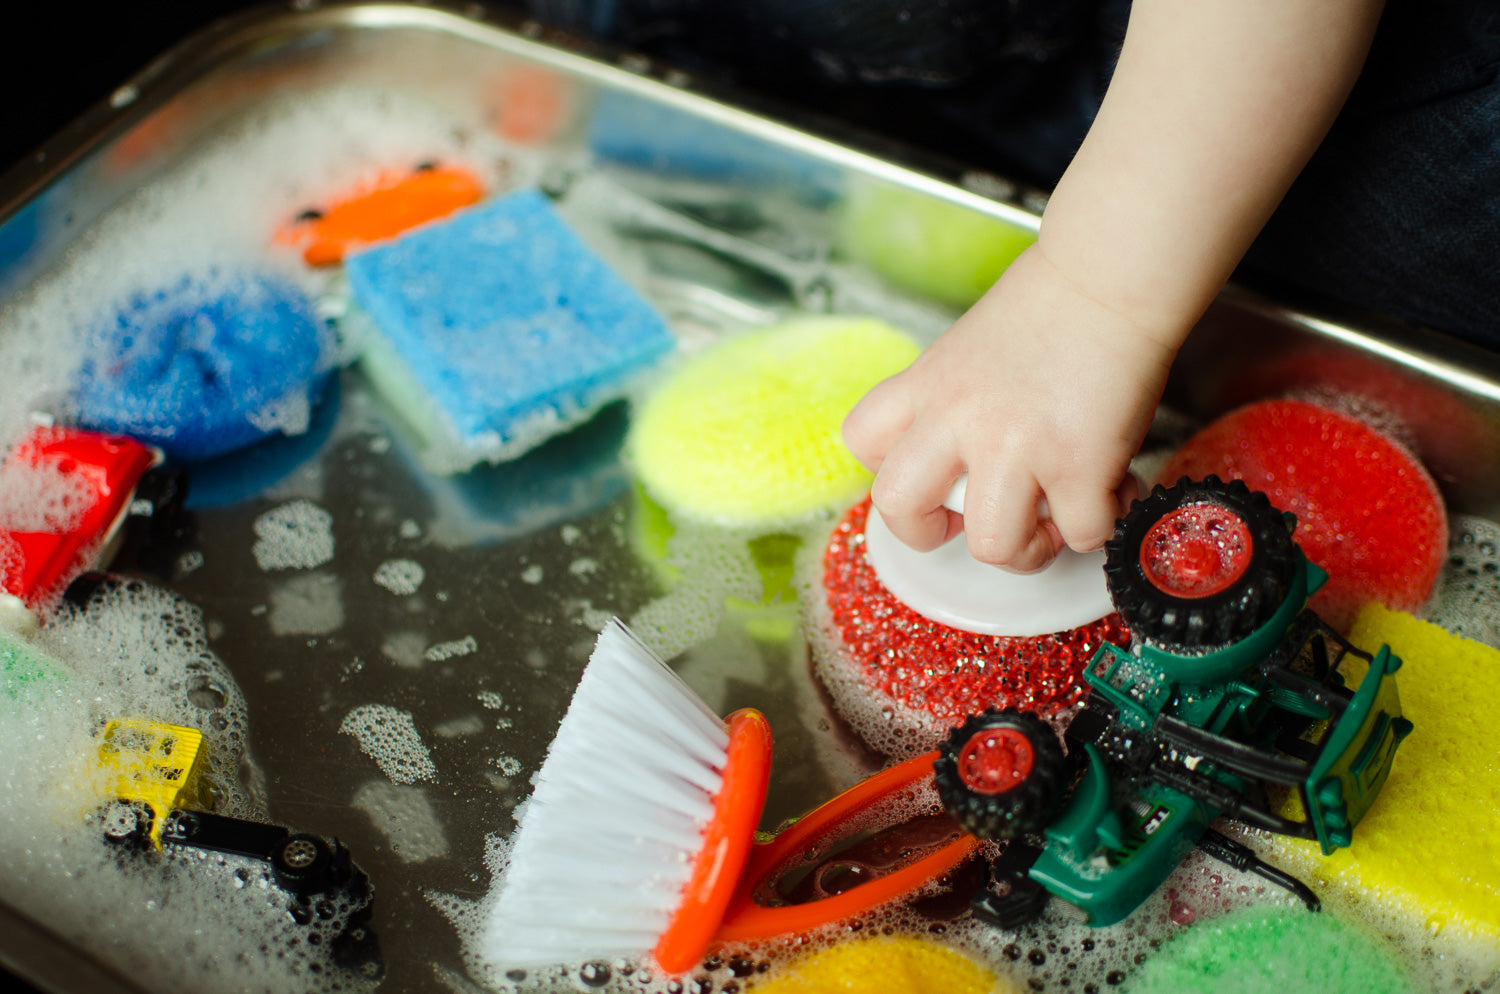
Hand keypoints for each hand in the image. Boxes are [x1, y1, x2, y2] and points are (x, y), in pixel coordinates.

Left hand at [843, 244, 1173, 571]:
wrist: (1108, 277)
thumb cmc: (1052, 305)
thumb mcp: (968, 348)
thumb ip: (955, 402)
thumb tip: (972, 464)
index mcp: (926, 386)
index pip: (863, 442)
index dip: (894, 473)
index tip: (933, 478)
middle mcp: (958, 419)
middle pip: (898, 507)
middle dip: (930, 532)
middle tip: (974, 518)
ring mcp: (1016, 446)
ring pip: (993, 546)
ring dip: (1028, 548)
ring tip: (1054, 519)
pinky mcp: (1079, 465)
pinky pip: (1081, 535)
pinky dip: (1101, 523)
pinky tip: (1111, 489)